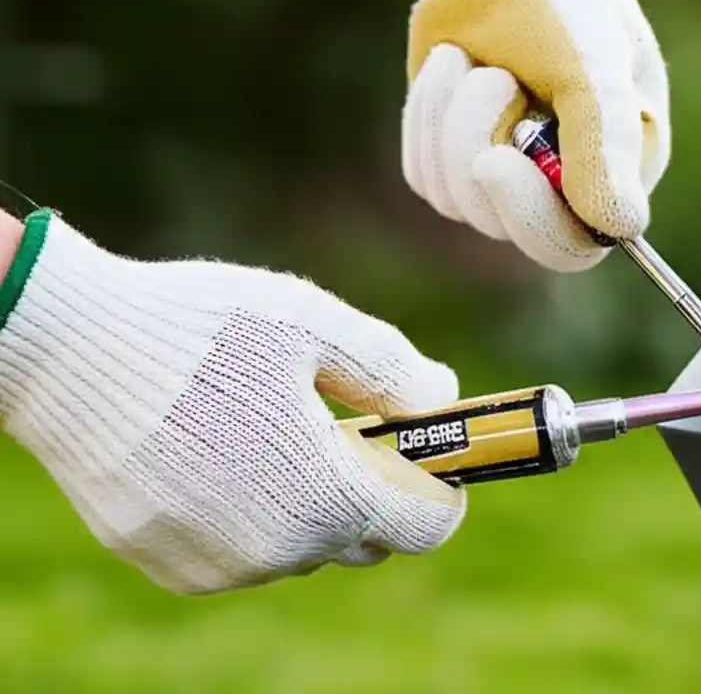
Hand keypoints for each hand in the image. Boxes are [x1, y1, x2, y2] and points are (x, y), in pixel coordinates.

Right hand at [0, 211, 464, 593]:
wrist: (65, 348)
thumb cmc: (198, 328)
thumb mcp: (313, 326)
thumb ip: (392, 369)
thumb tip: (444, 399)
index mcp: (326, 494)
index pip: (425, 529)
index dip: (438, 489)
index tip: (426, 453)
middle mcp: (276, 548)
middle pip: (364, 539)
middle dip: (370, 491)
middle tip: (341, 426)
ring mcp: (218, 564)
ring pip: (302, 549)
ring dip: (308, 505)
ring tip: (272, 434)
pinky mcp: (169, 565)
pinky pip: (242, 554)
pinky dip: (249, 517)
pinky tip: (221, 457)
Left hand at [400, 0, 670, 271]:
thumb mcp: (591, 61)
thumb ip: (606, 141)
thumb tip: (618, 228)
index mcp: (619, 171)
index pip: (579, 243)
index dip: (534, 219)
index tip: (494, 161)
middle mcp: (566, 188)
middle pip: (511, 231)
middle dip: (483, 147)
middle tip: (489, 79)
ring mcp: (510, 179)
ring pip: (458, 201)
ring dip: (454, 121)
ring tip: (476, 60)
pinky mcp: (456, 165)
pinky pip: (426, 177)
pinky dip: (427, 120)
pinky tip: (451, 67)